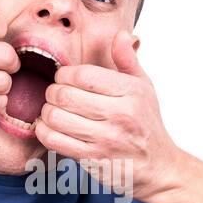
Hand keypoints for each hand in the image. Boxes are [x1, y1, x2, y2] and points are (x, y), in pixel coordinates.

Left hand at [34, 30, 184, 201]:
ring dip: (46, 112)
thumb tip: (121, 35)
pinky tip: (49, 128)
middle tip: (54, 95)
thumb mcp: (144, 88)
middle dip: (52, 92)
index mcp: (130, 92)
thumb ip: (128, 60)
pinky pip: (55, 141)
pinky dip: (44, 132)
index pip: (83, 75)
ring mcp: (106, 139)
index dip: (65, 74)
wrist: (158, 167)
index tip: (64, 79)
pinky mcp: (93, 159)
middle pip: (65, 95)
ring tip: (51, 110)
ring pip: (56, 118)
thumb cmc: (147, 124)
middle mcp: (120, 115)